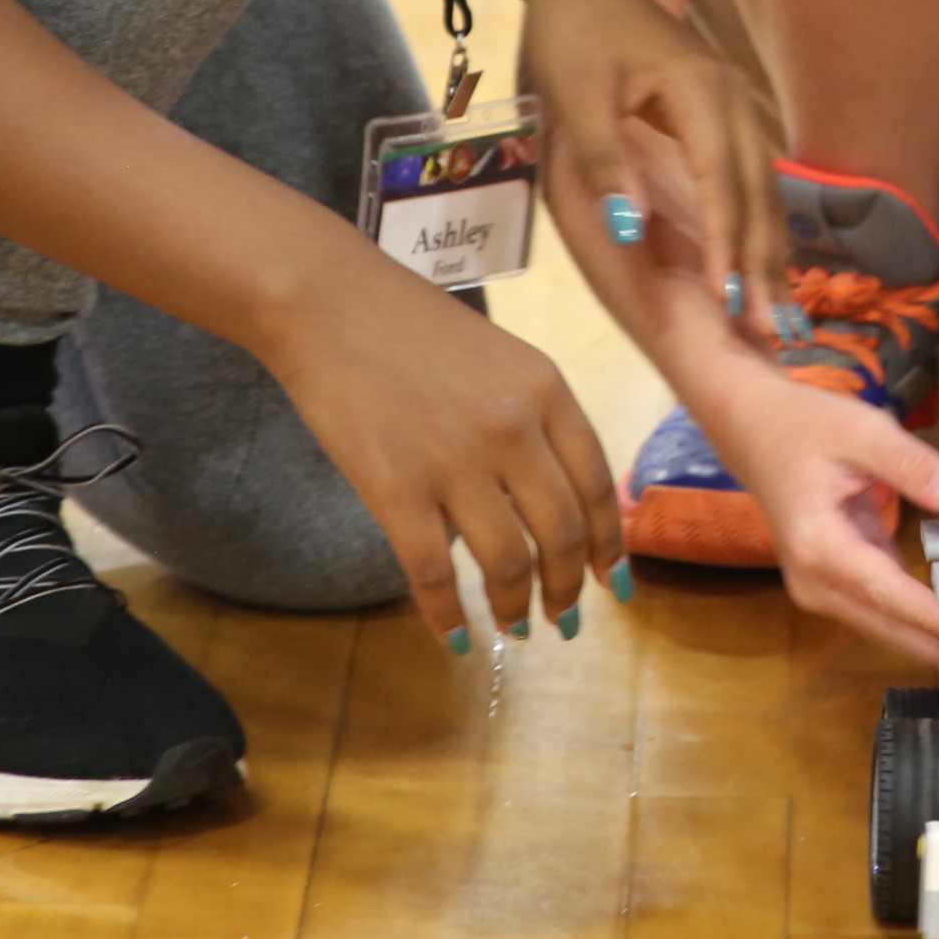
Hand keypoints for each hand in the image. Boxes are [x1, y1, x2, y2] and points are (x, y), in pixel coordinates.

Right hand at [266, 256, 623, 640]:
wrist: (328, 303)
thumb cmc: (411, 326)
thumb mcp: (501, 358)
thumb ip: (534, 418)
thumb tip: (555, 496)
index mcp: (547, 391)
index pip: (595, 486)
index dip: (609, 545)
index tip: (611, 583)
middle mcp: (514, 429)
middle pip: (562, 533)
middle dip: (568, 588)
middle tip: (564, 619)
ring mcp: (455, 462)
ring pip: (507, 562)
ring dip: (517, 606)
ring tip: (517, 628)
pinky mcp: (395, 489)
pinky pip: (433, 572)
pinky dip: (448, 615)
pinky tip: (455, 636)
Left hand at [522, 0, 783, 339]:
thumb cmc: (573, 30)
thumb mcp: (574, 95)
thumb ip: (603, 163)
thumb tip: (631, 231)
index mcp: (700, 91)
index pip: (724, 181)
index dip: (729, 244)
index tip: (729, 301)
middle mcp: (733, 98)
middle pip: (759, 191)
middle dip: (765, 263)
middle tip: (771, 331)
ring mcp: (737, 105)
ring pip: (765, 189)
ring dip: (771, 252)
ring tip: (778, 315)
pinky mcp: (727, 115)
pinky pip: (754, 180)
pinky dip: (760, 226)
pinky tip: (762, 266)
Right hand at [694, 367, 938, 668]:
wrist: (755, 428)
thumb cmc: (802, 428)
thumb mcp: (862, 430)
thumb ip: (910, 464)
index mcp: (818, 543)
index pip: (883, 590)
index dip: (928, 614)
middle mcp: (813, 576)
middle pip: (883, 622)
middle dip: (934, 641)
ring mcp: (818, 583)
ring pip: (880, 622)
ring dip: (926, 634)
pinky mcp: (831, 579)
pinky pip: (877, 605)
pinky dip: (912, 612)